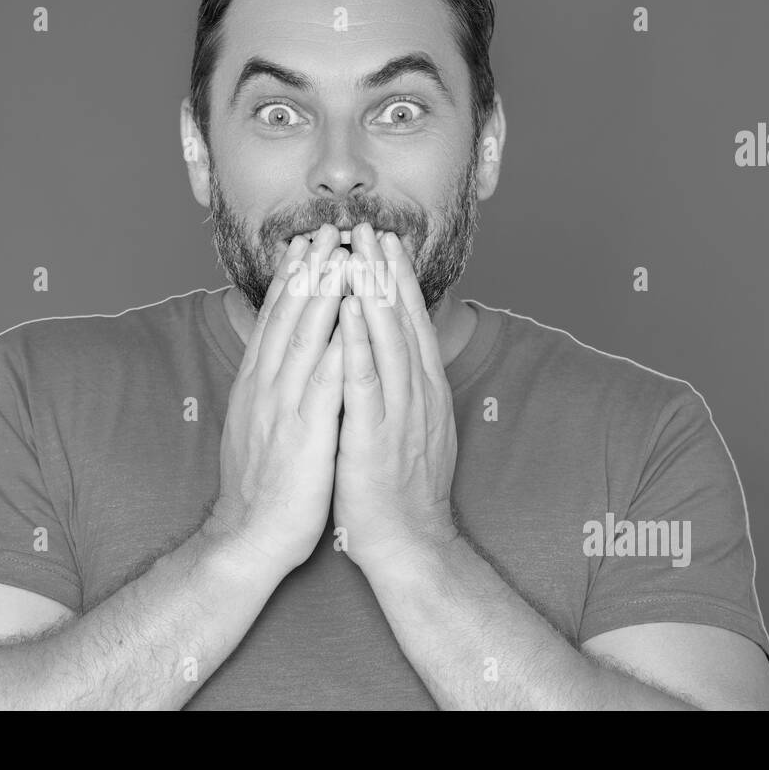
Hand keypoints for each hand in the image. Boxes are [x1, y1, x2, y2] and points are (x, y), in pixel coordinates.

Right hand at [209, 224, 348, 571]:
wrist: (247, 538)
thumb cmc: (262, 484)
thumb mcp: (258, 423)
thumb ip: (271, 387)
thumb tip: (283, 355)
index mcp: (258, 385)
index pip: (275, 321)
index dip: (291, 280)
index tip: (305, 244)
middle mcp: (267, 388)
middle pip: (288, 319)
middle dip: (308, 272)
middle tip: (325, 231)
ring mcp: (283, 409)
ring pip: (305, 341)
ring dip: (323, 296)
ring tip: (341, 258)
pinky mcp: (304, 435)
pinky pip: (324, 384)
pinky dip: (339, 349)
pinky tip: (354, 322)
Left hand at [333, 222, 458, 571]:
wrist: (409, 541)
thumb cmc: (400, 485)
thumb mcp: (411, 425)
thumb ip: (403, 385)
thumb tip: (392, 350)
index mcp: (423, 389)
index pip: (411, 321)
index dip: (397, 278)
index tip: (384, 241)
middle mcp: (417, 393)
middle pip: (402, 320)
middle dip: (385, 271)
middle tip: (370, 228)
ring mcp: (399, 412)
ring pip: (387, 341)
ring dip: (372, 294)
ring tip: (358, 253)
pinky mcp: (374, 436)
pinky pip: (364, 382)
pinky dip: (356, 344)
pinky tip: (345, 315)